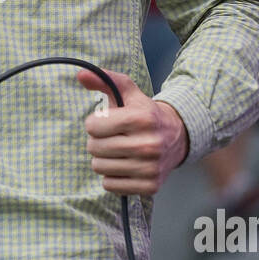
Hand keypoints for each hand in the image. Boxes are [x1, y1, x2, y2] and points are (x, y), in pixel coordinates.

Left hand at [77, 68, 187, 194]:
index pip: (92, 126)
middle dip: (97, 141)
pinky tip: (124, 165)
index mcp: (142, 119)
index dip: (95, 123)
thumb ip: (104, 80)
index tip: (106, 122)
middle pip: (94, 148)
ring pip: (99, 167)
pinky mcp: (150, 186)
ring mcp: (150, 168)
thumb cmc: (145, 113)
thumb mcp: (128, 92)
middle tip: (112, 137)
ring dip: (103, 159)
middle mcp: (149, 144)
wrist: (177, 136)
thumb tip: (81, 74)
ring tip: (118, 151)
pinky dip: (112, 176)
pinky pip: (110, 185)